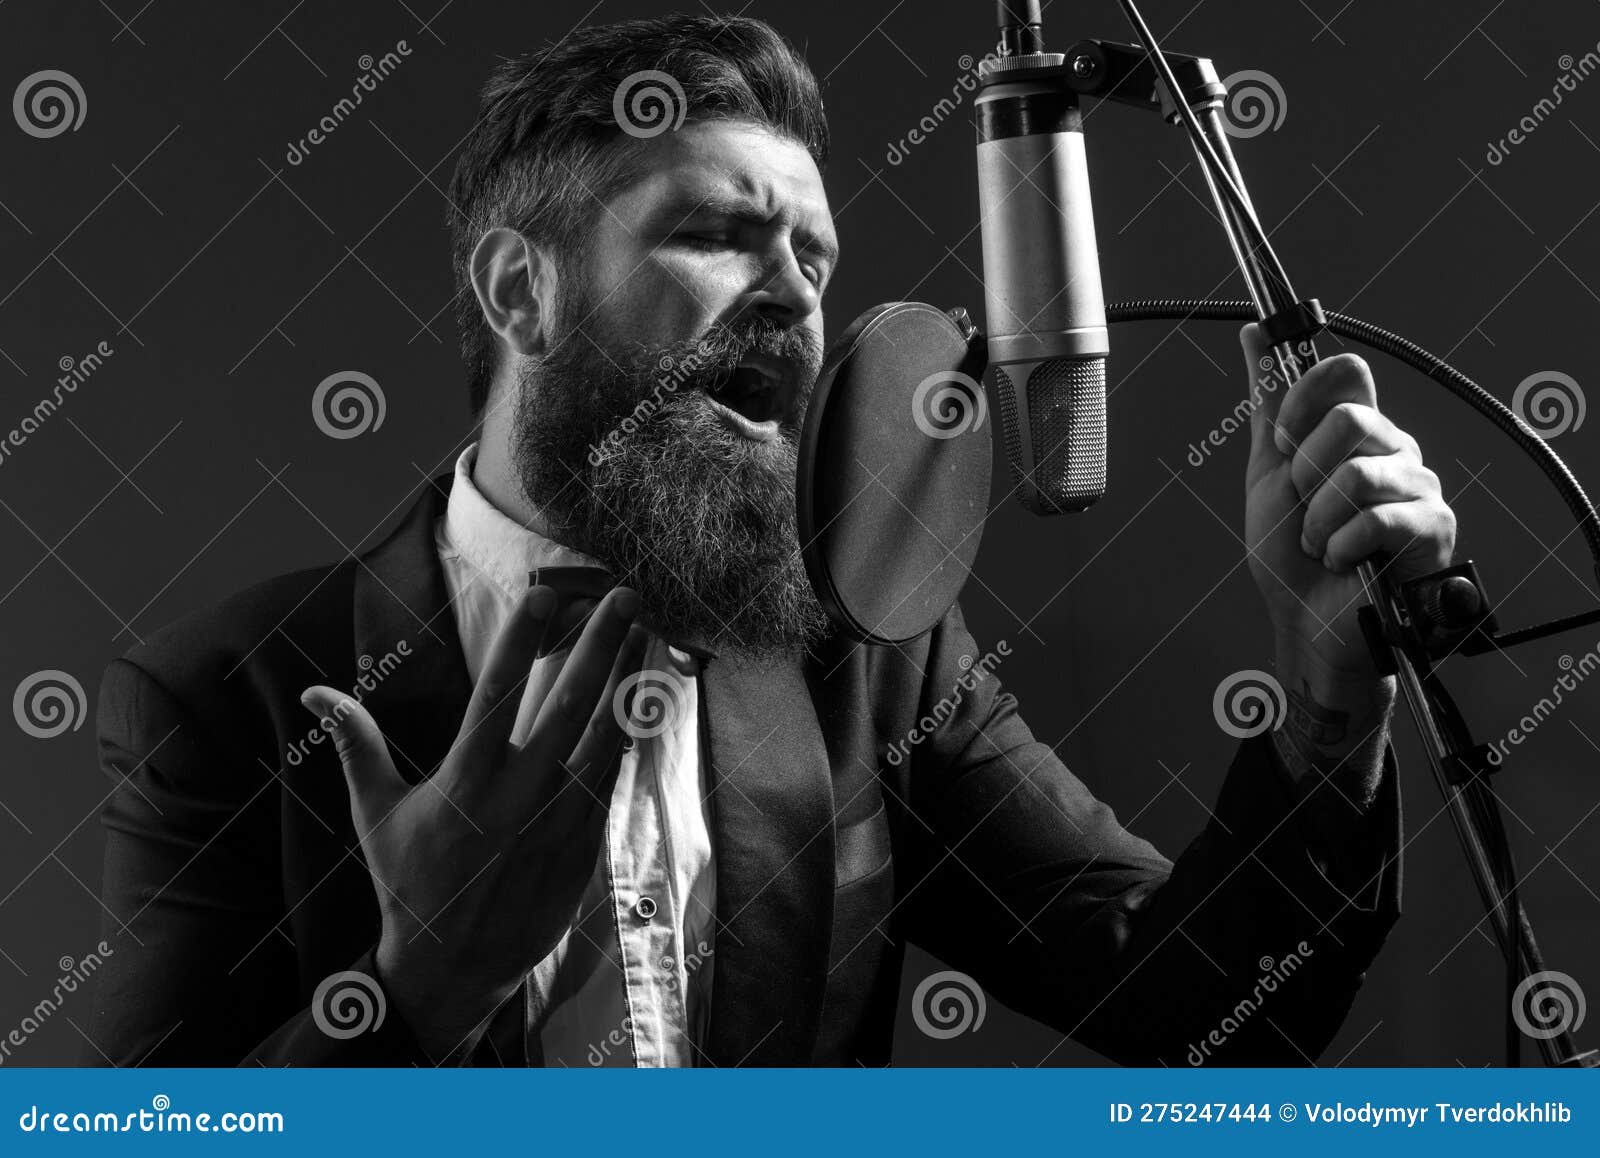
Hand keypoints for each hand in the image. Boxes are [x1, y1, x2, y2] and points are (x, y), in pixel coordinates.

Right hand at [298, 585, 646, 1059]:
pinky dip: (628, 735)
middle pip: (568, 705)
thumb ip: (356, 745)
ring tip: (644, 631)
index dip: (521, 641)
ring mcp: (558, 820)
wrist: (453, 969)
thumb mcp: (376, 814)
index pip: (496, 694)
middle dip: (599, 645)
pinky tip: (642, 698)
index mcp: (465, 780)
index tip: (543, 594)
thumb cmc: (408, 885)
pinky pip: (611, 778)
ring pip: (603, 736)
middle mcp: (519, 794)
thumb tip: (314, 691)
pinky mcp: (583, 844)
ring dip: (625, 680)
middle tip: (622, 596)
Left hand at [1241, 324, 1456, 682]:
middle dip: (1305, 473)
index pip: (1346, 372)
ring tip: (1320, 544)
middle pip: (1349, 419)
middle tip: (1304, 510)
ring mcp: (1419, 486)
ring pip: (1357, 473)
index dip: (1303, 400)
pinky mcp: (1434, 527)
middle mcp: (1396, 449)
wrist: (1304, 621)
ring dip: (1318, 520)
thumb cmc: (1288, 553)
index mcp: (1360, 431)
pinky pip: (1377, 518)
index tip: (1281, 444)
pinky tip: (1342, 562)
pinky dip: (1340, 546)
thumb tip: (1254, 333)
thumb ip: (1267, 403)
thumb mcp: (1267, 470)